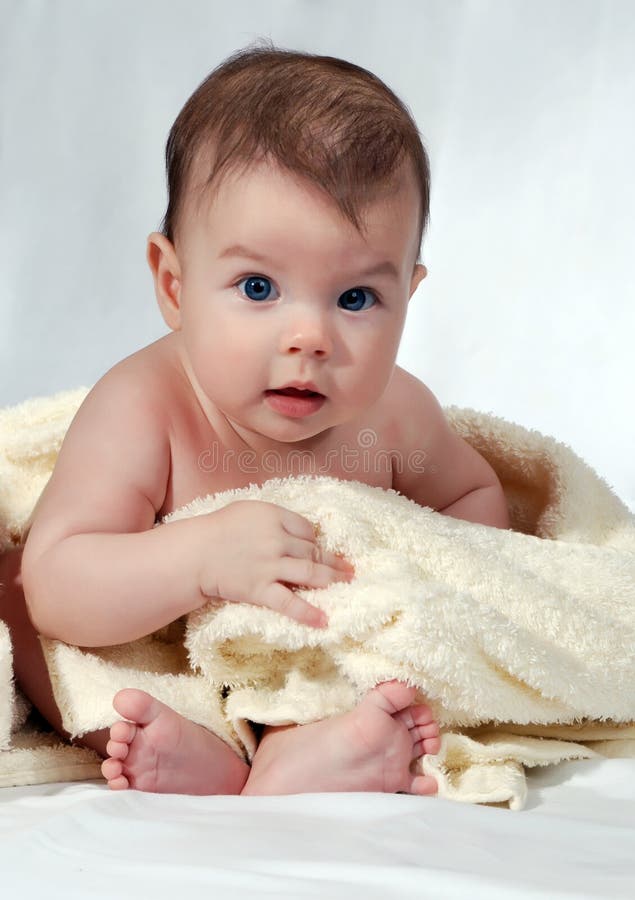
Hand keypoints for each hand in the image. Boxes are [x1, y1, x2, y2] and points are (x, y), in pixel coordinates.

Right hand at [201, 500, 354, 627]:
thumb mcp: (248, 510)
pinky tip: (324, 621)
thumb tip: (300, 529)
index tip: (319, 549)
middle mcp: (276, 540)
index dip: (315, 540)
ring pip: (310, 573)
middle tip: (350, 570)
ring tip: (348, 585)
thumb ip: (274, 517)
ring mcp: (269, 566)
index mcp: (274, 516)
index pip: (307, 529)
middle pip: (313, 551)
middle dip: (333, 561)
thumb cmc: (218, 529)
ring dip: (332, 580)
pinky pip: (289, 603)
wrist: (193, 554)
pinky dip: (308, 613)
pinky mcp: (260, 590)